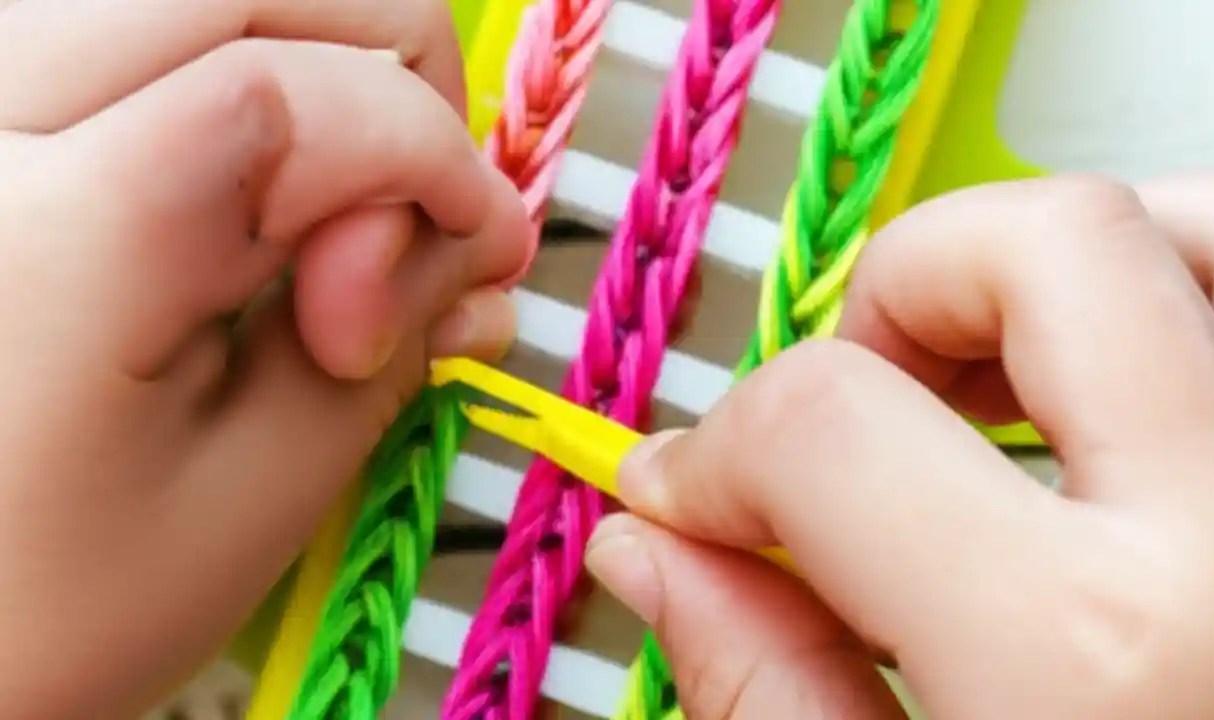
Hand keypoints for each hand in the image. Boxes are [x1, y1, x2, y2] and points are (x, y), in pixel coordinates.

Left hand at [0, 1, 530, 715]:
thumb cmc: (45, 607)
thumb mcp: (262, 493)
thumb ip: (391, 334)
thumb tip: (467, 231)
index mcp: (37, 248)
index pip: (283, 94)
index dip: (422, 154)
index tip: (471, 245)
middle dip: (387, 62)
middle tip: (413, 194)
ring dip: (308, 55)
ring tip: (333, 189)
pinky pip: (121, 28)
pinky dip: (230, 66)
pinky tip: (256, 174)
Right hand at [587, 173, 1213, 718]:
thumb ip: (769, 685)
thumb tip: (658, 545)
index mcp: (1103, 665)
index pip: (831, 422)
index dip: (721, 443)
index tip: (699, 489)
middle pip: (1057, 240)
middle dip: (911, 288)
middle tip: (870, 393)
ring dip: (1086, 274)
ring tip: (1015, 386)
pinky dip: (1205, 314)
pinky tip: (1140, 424)